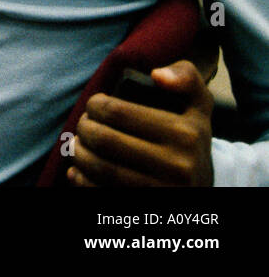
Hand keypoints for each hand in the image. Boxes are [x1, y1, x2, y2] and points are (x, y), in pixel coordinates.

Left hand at [69, 60, 214, 186]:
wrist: (203, 185)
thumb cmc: (190, 136)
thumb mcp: (198, 105)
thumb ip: (186, 77)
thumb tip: (157, 75)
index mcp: (185, 134)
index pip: (117, 112)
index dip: (94, 105)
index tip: (93, 105)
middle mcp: (177, 165)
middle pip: (104, 140)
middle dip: (83, 128)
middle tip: (82, 125)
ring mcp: (161, 190)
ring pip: (100, 168)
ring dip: (78, 153)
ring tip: (77, 145)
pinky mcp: (145, 206)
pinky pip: (101, 192)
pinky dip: (81, 180)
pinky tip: (78, 171)